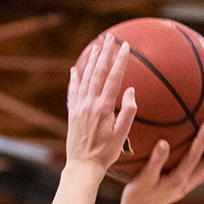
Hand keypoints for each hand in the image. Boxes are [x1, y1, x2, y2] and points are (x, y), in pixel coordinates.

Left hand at [64, 36, 135, 171]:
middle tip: (109, 37)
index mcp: (104, 108)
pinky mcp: (73, 113)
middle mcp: (89, 104)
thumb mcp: (122, 135)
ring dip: (91, 61)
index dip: (120, 61)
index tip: (126, 46)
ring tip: (97, 47)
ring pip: (85, 78)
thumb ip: (128, 112)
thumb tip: (130, 91)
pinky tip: (76, 68)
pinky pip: (73, 90)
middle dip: (105, 53)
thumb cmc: (106, 153)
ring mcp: (79, 107)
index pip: (113, 78)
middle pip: (97, 73)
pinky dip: (75, 78)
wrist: (83, 166)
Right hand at [120, 121, 203, 203]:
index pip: (194, 158)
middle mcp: (186, 184)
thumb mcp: (143, 179)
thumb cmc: (136, 196)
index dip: (202, 140)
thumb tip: (164, 142)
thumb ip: (155, 162)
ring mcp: (187, 186)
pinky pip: (202, 171)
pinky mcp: (185, 186)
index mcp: (177, 180)